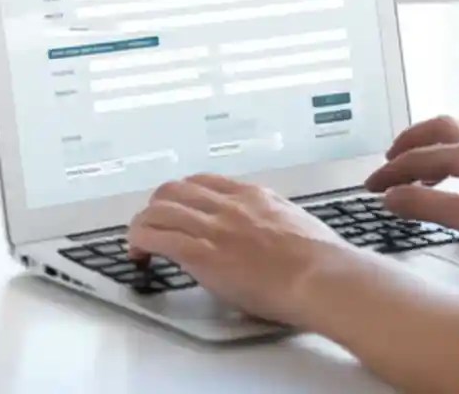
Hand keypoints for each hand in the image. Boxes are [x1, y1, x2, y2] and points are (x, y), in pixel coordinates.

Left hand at [127, 173, 364, 326]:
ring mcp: (213, 226)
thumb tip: (269, 235)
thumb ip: (273, 221)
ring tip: (140, 245)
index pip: (204, 183)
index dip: (184, 197)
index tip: (180, 214)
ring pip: (158, 209)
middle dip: (157, 208)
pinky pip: (155, 237)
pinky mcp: (201, 253)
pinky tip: (138, 256)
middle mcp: (228, 204)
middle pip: (173, 190)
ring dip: (142, 226)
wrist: (320, 276)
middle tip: (155, 229)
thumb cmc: (320, 260)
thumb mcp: (295, 223)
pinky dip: (139, 243)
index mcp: (252, 196)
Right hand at [365, 116, 458, 253]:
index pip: (417, 158)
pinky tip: (454, 179)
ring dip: (428, 146)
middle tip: (388, 161)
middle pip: (436, 130)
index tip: (371, 187)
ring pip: (454, 136)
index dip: (390, 173)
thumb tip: (392, 198)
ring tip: (414, 168)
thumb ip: (427, 206)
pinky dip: (449, 157)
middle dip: (407, 143)